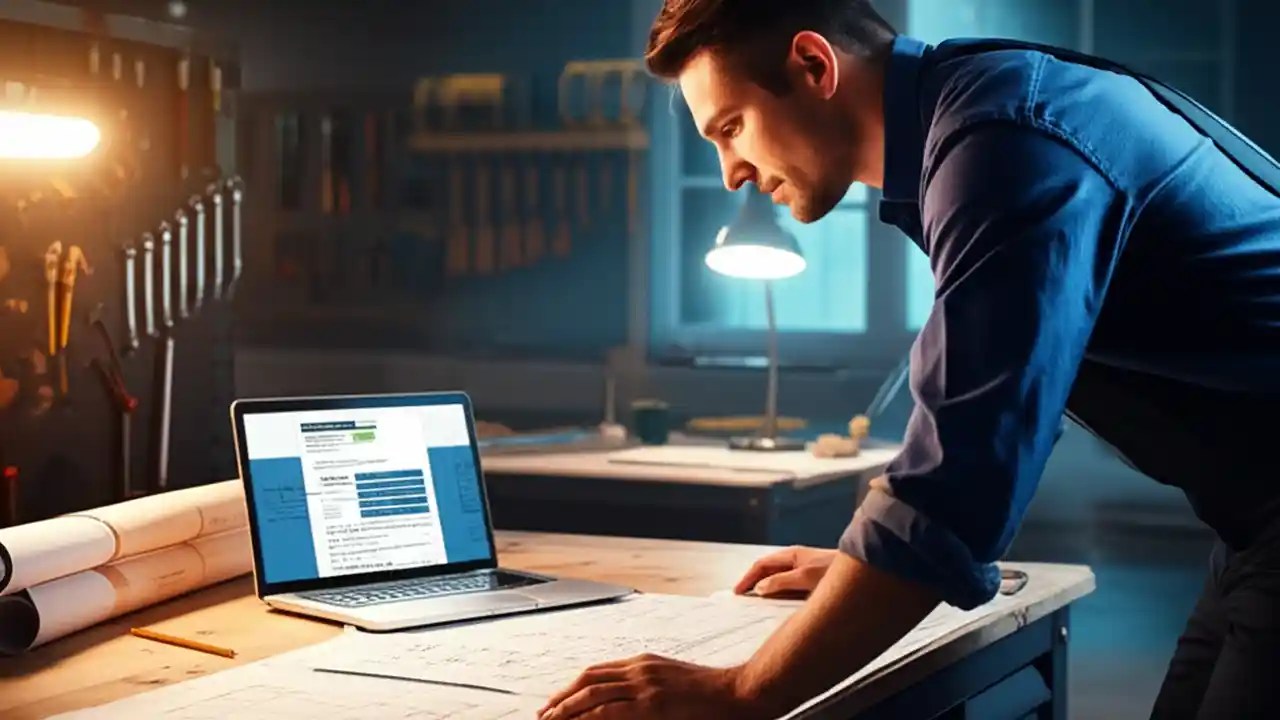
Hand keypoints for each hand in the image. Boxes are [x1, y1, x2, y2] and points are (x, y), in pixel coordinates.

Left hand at [536, 654, 768, 719]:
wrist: (740, 692)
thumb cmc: (713, 693)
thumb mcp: (673, 682)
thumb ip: (647, 689)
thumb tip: (623, 703)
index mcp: (644, 662)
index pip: (596, 672)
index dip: (572, 686)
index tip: (556, 701)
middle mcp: (640, 669)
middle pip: (588, 680)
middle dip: (561, 698)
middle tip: (544, 714)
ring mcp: (646, 686)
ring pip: (593, 694)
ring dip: (567, 709)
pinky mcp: (653, 704)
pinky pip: (610, 711)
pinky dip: (589, 718)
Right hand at [734, 546, 838, 597]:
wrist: (863, 568)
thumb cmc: (834, 571)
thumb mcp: (805, 577)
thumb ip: (781, 581)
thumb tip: (759, 588)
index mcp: (790, 555)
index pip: (761, 565)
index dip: (747, 578)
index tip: (737, 592)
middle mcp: (795, 560)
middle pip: (767, 570)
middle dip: (753, 582)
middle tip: (742, 599)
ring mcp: (803, 569)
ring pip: (777, 578)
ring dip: (765, 589)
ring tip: (756, 603)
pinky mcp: (812, 580)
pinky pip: (788, 585)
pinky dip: (778, 593)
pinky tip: (779, 604)